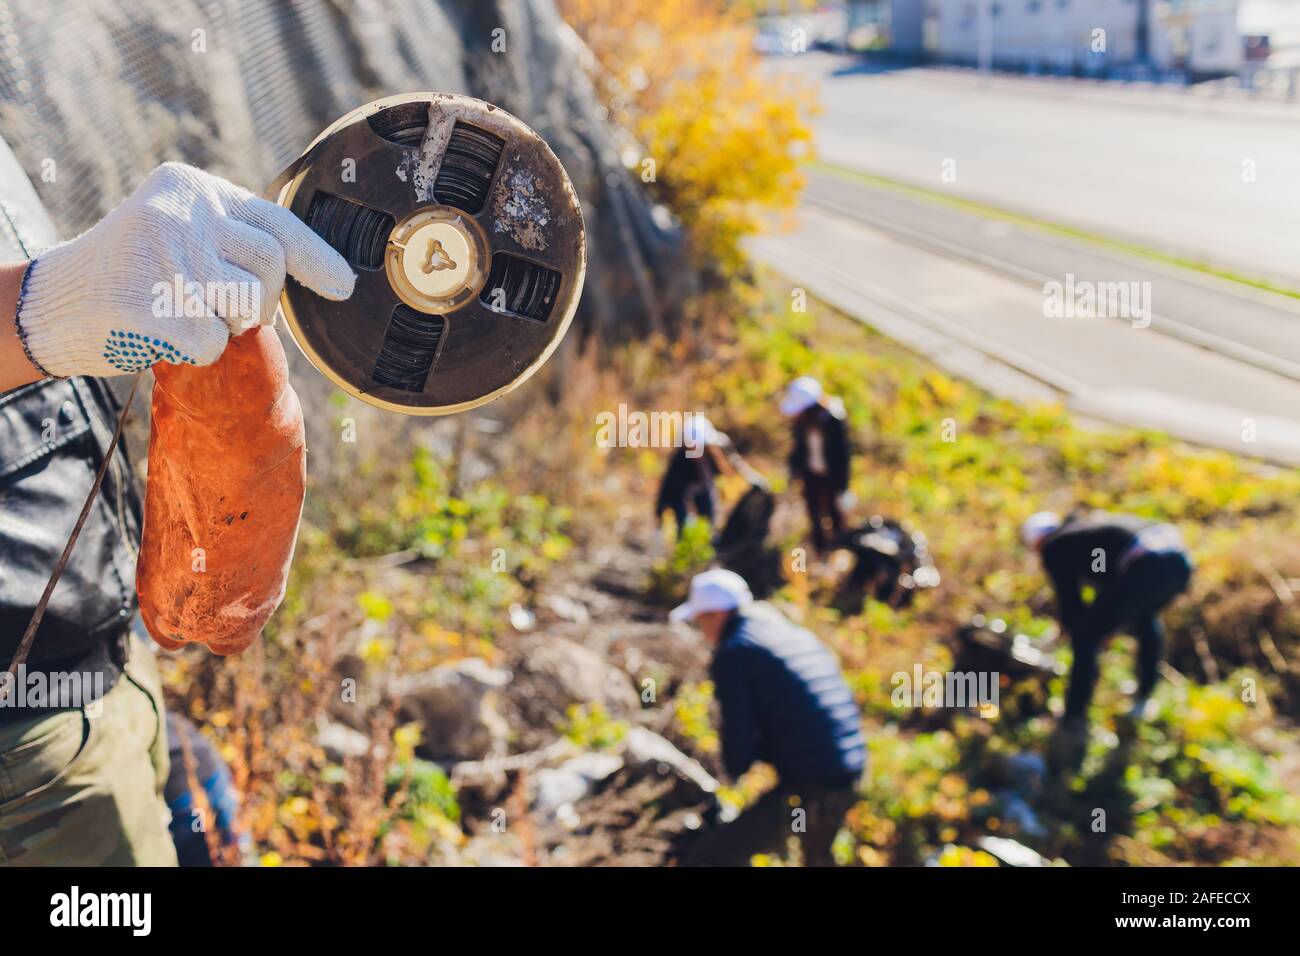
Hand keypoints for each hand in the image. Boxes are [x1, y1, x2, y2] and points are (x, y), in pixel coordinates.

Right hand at [14, 163, 354, 378]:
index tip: (345, 286)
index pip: (276, 222)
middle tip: (218, 306)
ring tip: (183, 313)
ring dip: (227, 324)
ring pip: (247, 305)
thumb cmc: (135, 275)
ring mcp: (164, 256)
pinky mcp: (151, 304)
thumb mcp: (184, 232)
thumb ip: (238, 239)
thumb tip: (329, 271)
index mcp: (191, 187)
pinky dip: (199, 351)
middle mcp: (180, 211)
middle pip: (271, 266)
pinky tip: (163, 333)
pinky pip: (214, 341)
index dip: (318, 258)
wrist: (56, 304)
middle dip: (260, 300)